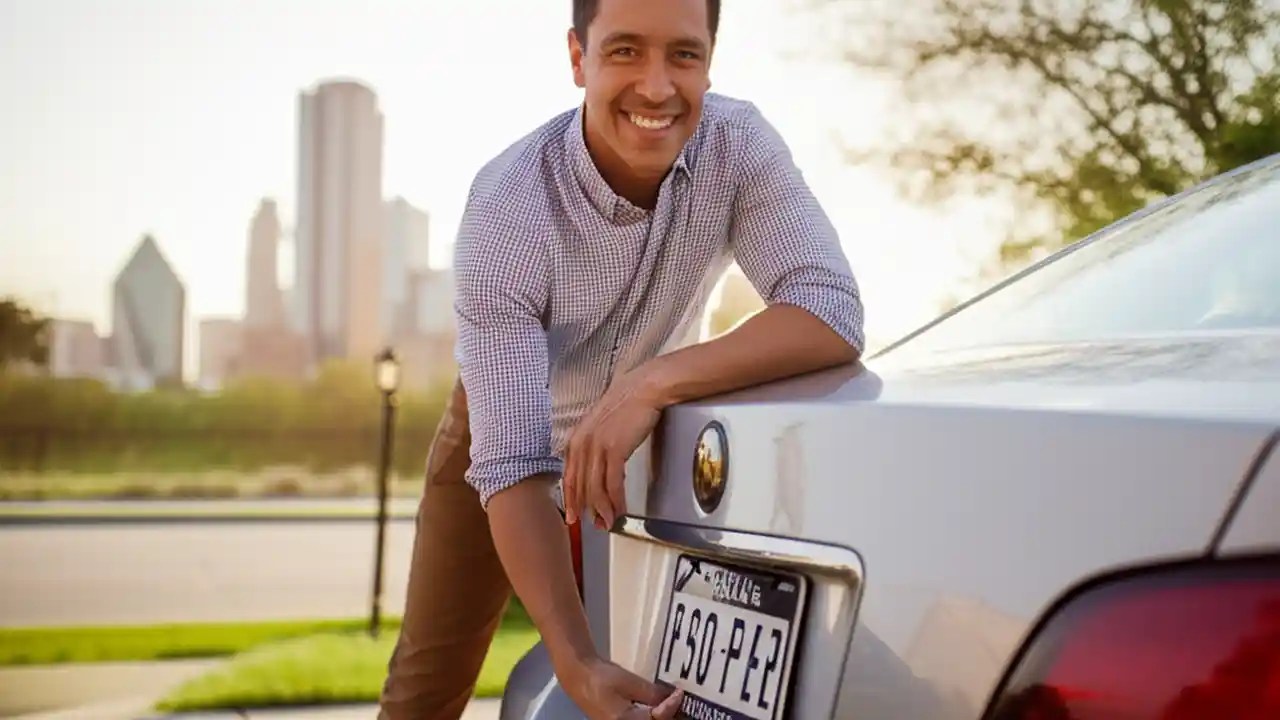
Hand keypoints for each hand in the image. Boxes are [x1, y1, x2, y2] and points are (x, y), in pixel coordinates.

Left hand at [562, 367, 663, 529]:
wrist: (644, 389)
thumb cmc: (627, 404)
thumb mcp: (601, 425)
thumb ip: (593, 445)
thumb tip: (596, 467)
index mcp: (576, 438)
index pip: (569, 476)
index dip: (572, 499)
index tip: (574, 515)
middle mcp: (582, 443)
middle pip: (580, 486)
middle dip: (587, 510)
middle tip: (595, 525)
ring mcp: (596, 447)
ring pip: (595, 488)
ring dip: (603, 510)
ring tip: (608, 522)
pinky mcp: (614, 450)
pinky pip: (612, 484)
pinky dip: (615, 501)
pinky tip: (620, 510)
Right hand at [562, 655, 684, 718]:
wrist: (579, 677)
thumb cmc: (603, 677)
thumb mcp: (629, 682)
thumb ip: (652, 693)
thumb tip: (673, 699)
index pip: (658, 718)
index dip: (672, 706)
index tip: (680, 694)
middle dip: (670, 717)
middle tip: (684, 707)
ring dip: (661, 717)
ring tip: (675, 708)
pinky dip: (653, 716)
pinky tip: (660, 709)